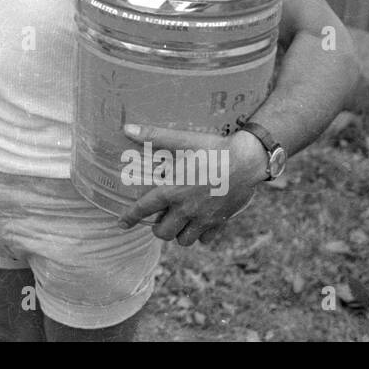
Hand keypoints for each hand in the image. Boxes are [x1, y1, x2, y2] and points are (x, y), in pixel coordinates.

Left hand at [117, 124, 266, 245]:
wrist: (248, 160)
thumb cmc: (214, 148)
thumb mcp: (183, 139)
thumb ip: (154, 136)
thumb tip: (126, 129)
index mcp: (173, 191)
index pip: (144, 209)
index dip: (130, 217)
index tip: (121, 224)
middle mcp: (187, 209)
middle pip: (163, 233)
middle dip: (158, 228)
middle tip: (160, 218)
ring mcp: (205, 218)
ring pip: (184, 240)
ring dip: (178, 233)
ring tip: (178, 221)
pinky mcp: (221, 221)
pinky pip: (206, 239)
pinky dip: (201, 235)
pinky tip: (199, 223)